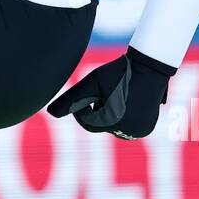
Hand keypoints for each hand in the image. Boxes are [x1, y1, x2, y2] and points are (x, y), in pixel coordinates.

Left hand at [46, 47, 177, 138]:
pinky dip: (124, 117)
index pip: (87, 123)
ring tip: (118, 96)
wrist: (148, 67)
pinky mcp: (147, 128)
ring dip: (111, 115)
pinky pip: (128, 127)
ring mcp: (139, 131)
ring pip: (114, 127)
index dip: (84, 107)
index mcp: (113, 121)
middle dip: (100, 111)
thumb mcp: (91, 84)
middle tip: (108, 92)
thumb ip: (70, 100)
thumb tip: (49, 113)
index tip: (90, 93)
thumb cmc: (116, 73)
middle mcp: (128, 131)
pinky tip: (127, 101)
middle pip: (101, 126)